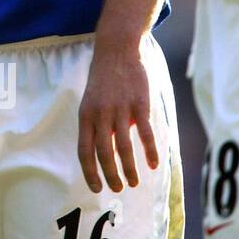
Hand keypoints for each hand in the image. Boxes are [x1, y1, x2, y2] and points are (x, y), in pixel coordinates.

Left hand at [77, 42, 158, 192]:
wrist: (116, 50)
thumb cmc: (103, 79)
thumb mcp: (91, 101)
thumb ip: (95, 125)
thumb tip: (104, 151)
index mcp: (85, 115)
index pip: (84, 151)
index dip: (90, 172)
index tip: (96, 188)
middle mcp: (100, 115)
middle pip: (104, 153)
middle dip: (111, 175)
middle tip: (118, 189)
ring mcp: (120, 110)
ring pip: (124, 147)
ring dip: (129, 169)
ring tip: (135, 182)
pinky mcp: (139, 104)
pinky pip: (145, 133)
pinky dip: (150, 151)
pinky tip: (154, 165)